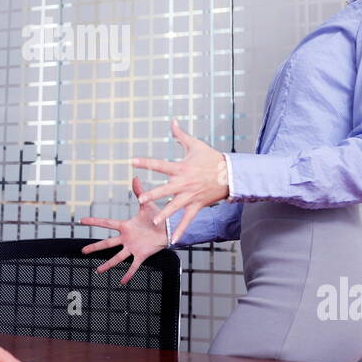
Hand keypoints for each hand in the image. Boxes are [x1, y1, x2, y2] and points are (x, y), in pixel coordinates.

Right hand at [78, 176, 169, 284]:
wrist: (169, 229)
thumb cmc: (157, 217)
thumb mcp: (146, 204)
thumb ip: (139, 192)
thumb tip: (135, 176)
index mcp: (125, 226)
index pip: (106, 224)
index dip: (94, 222)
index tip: (81, 221)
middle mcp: (126, 238)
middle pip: (107, 243)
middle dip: (95, 247)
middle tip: (83, 250)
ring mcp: (133, 248)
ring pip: (117, 257)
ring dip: (108, 264)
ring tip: (98, 271)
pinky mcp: (141, 255)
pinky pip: (134, 266)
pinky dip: (128, 274)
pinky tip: (122, 282)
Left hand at [132, 119, 228, 241]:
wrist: (230, 174)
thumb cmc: (211, 158)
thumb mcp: (195, 145)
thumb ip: (181, 135)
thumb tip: (172, 121)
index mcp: (181, 168)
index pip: (160, 165)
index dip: (146, 162)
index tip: (132, 161)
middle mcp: (184, 183)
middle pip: (166, 190)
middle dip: (154, 195)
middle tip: (141, 200)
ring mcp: (190, 196)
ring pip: (175, 207)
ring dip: (165, 214)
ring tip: (154, 220)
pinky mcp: (196, 206)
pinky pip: (187, 220)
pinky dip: (181, 229)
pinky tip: (173, 239)